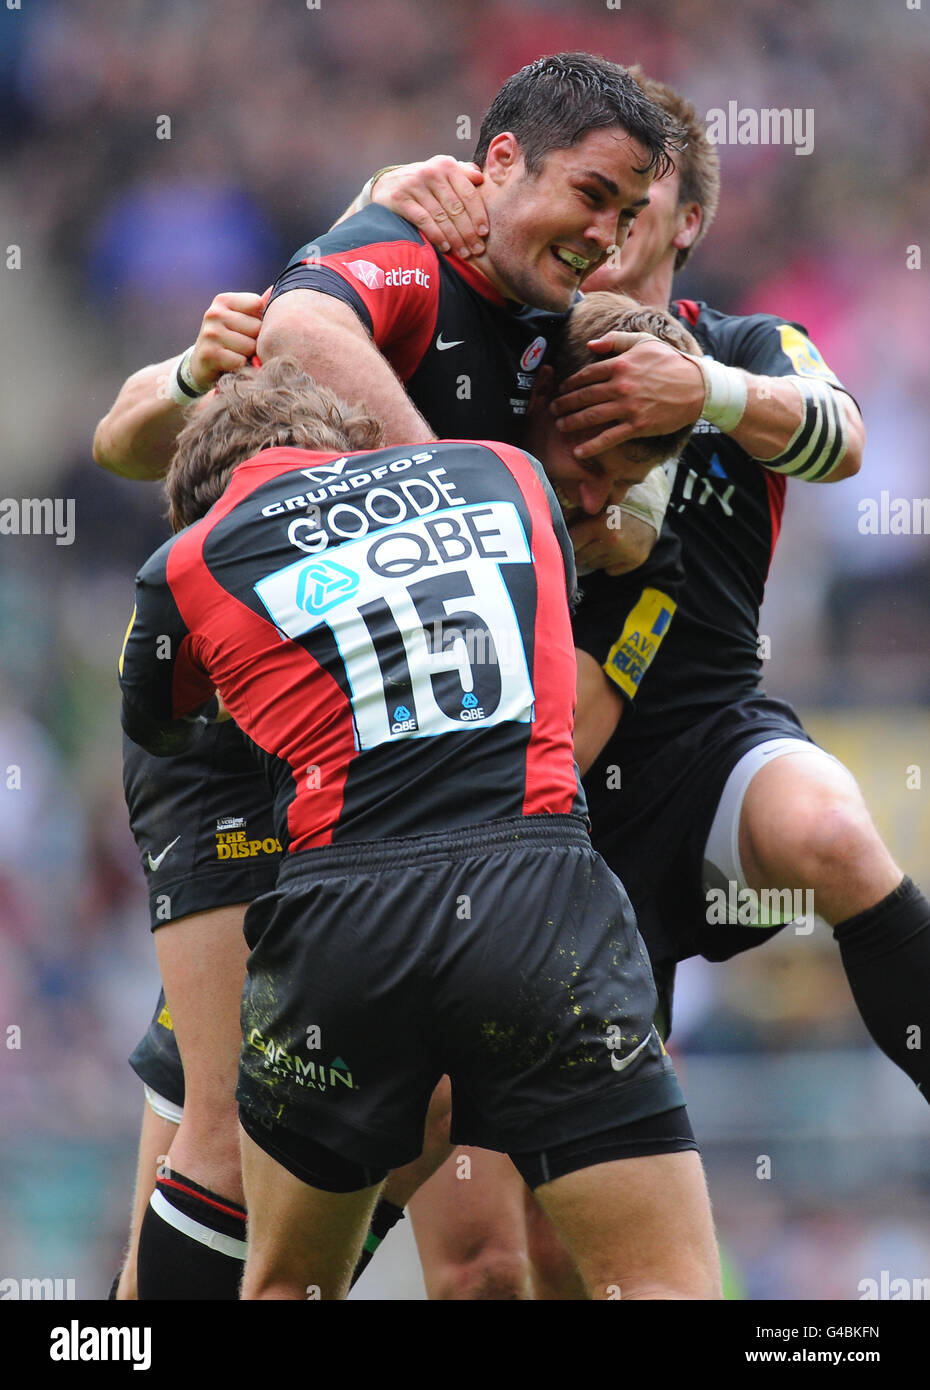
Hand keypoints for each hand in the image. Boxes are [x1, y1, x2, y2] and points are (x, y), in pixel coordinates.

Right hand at [188, 288, 271, 390]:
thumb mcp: (240, 320)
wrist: (202, 365)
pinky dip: (240, 366)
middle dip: (255, 340)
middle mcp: (214, 313)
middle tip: (241, 346)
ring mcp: (210, 333)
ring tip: (236, 355)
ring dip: (248, 355)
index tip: (247, 328)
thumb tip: (274, 289)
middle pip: (257, 327)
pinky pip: (241, 361)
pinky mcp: (209, 354)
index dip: (260, 320)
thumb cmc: (229, 340)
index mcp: (223, 300)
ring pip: (250, 346)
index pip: (258, 304)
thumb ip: (258, 307)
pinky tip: (230, 365)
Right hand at [373, 156, 488, 257]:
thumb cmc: (424, 183)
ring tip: (463, 253)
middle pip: (456, 208)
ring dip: (454, 238)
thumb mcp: (443, 173)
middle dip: (468, 232)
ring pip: (441, 217)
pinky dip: (436, 236)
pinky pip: (423, 221)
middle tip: (477, 250)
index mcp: (446, 165)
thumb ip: (463, 174)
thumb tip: (481, 177)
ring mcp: (414, 185)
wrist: (387, 184)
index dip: (478, 215)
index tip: (484, 234)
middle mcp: (431, 172)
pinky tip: (445, 248)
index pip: (468, 193)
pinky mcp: (400, 198)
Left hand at [551, 332, 704, 458]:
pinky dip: (591, 446)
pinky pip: (609, 438)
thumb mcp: (645, 342)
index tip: (561, 390)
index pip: (586, 375)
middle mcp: (621, 385)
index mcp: (621, 364)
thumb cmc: (671, 362)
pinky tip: (578, 451)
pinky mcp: (637, 425)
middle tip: (552, 410)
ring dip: (572, 423)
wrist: (697, 386)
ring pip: (592, 416)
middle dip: (564, 404)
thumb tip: (591, 344)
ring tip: (560, 426)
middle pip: (584, 396)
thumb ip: (616, 340)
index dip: (570, 384)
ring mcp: (629, 407)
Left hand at [569, 507, 656, 575]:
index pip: (571, 543)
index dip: (567, 542)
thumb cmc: (615, 507)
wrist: (649, 508)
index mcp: (598, 525)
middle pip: (580, 557)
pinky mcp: (634, 561)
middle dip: (580, 551)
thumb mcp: (594, 507)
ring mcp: (624, 554)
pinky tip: (615, 550)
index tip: (565, 541)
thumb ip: (573, 517)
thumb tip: (549, 531)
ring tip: (603, 543)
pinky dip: (609, 563)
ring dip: (594, 557)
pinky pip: (609, 570)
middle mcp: (612, 542)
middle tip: (586, 541)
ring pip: (594, 565)